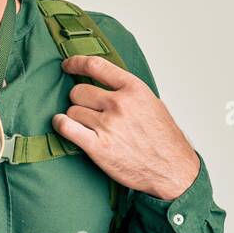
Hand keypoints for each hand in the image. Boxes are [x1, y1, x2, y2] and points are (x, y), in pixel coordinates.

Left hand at [52, 55, 200, 199]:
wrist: (172, 169)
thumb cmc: (163, 139)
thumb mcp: (152, 103)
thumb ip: (128, 91)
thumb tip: (105, 81)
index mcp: (134, 89)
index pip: (96, 66)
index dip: (76, 63)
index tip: (67, 65)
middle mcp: (120, 104)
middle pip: (79, 91)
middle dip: (79, 100)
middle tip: (86, 110)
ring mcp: (108, 125)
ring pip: (72, 111)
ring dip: (75, 117)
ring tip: (87, 126)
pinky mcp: (98, 147)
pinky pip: (67, 128)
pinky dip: (61, 125)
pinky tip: (62, 124)